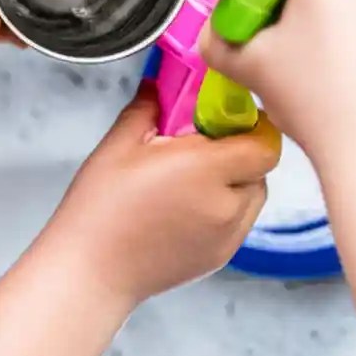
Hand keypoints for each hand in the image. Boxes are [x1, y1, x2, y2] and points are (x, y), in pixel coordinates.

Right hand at [39, 84, 280, 305]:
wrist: (90, 272)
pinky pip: (240, 221)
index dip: (250, 125)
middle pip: (261, 167)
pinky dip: (225, 207)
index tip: (223, 117)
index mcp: (207, 169)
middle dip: (238, 150)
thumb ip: (149, 107)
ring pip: (253, 195)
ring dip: (234, 180)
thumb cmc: (100, 210)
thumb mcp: (119, 145)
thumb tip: (162, 84)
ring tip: (191, 179)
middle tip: (200, 145)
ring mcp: (228, 235)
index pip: (264, 141)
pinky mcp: (221, 257)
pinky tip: (186, 205)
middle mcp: (227, 204)